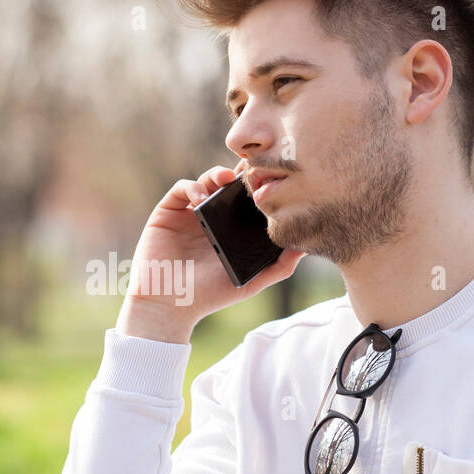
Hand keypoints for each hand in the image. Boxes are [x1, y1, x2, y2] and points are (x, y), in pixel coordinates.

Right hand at [116, 159, 305, 342]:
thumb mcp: (251, 281)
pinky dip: (193, 187)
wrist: (171, 305)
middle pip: (228, 184)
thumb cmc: (210, 296)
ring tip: (227, 179)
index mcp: (231, 227)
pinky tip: (201, 199)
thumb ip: (279, 267)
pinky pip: (181, 189)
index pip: (247, 198)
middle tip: (253, 168)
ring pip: (206, 180)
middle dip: (241, 172)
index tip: (273, 178)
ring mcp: (189, 212)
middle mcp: (212, 216)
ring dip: (217, 174)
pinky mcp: (168, 211)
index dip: (258, 185)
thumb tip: (305, 248)